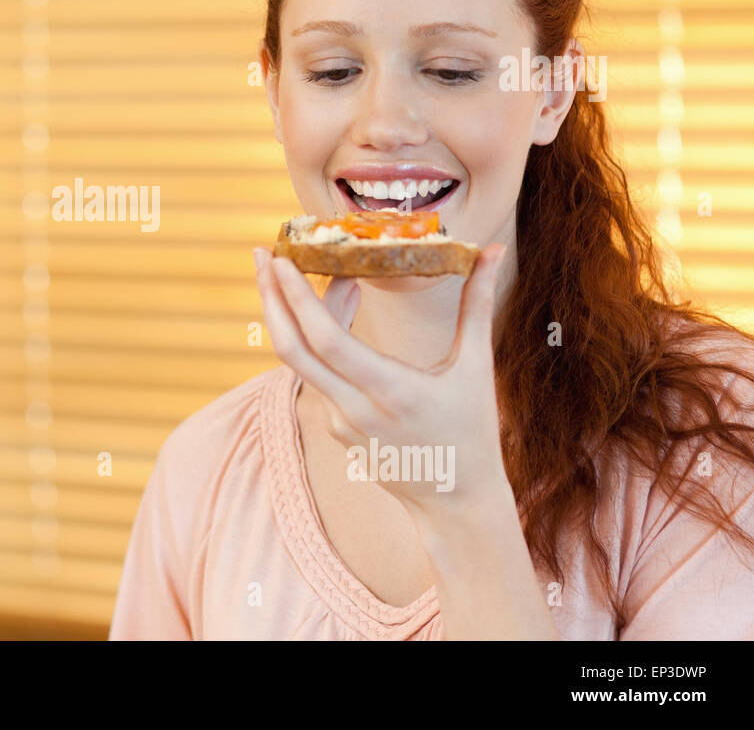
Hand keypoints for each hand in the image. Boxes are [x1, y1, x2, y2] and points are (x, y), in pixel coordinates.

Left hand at [252, 244, 510, 525]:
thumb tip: (493, 250)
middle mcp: (354, 408)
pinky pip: (316, 373)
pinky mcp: (334, 426)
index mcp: (390, 391)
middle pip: (291, 350)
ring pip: (301, 359)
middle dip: (270, 298)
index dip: (298, 300)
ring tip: (311, 269)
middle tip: (260, 254)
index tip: (282, 261)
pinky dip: (318, 337)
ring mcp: (339, 420)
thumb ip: (477, 304)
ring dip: (297, 312)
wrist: (456, 502)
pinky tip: (336, 307)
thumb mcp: (477, 368)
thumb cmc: (472, 432)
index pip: (327, 342)